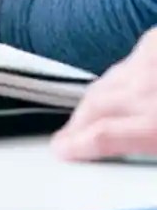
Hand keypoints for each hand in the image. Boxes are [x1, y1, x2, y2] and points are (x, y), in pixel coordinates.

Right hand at [53, 29, 156, 161]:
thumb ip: (150, 141)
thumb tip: (138, 146)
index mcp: (155, 124)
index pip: (101, 136)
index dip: (76, 145)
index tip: (62, 150)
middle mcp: (146, 89)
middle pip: (95, 106)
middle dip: (77, 123)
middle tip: (67, 136)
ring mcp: (150, 60)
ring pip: (108, 80)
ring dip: (95, 98)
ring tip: (89, 111)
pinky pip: (130, 58)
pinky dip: (122, 73)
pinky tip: (125, 80)